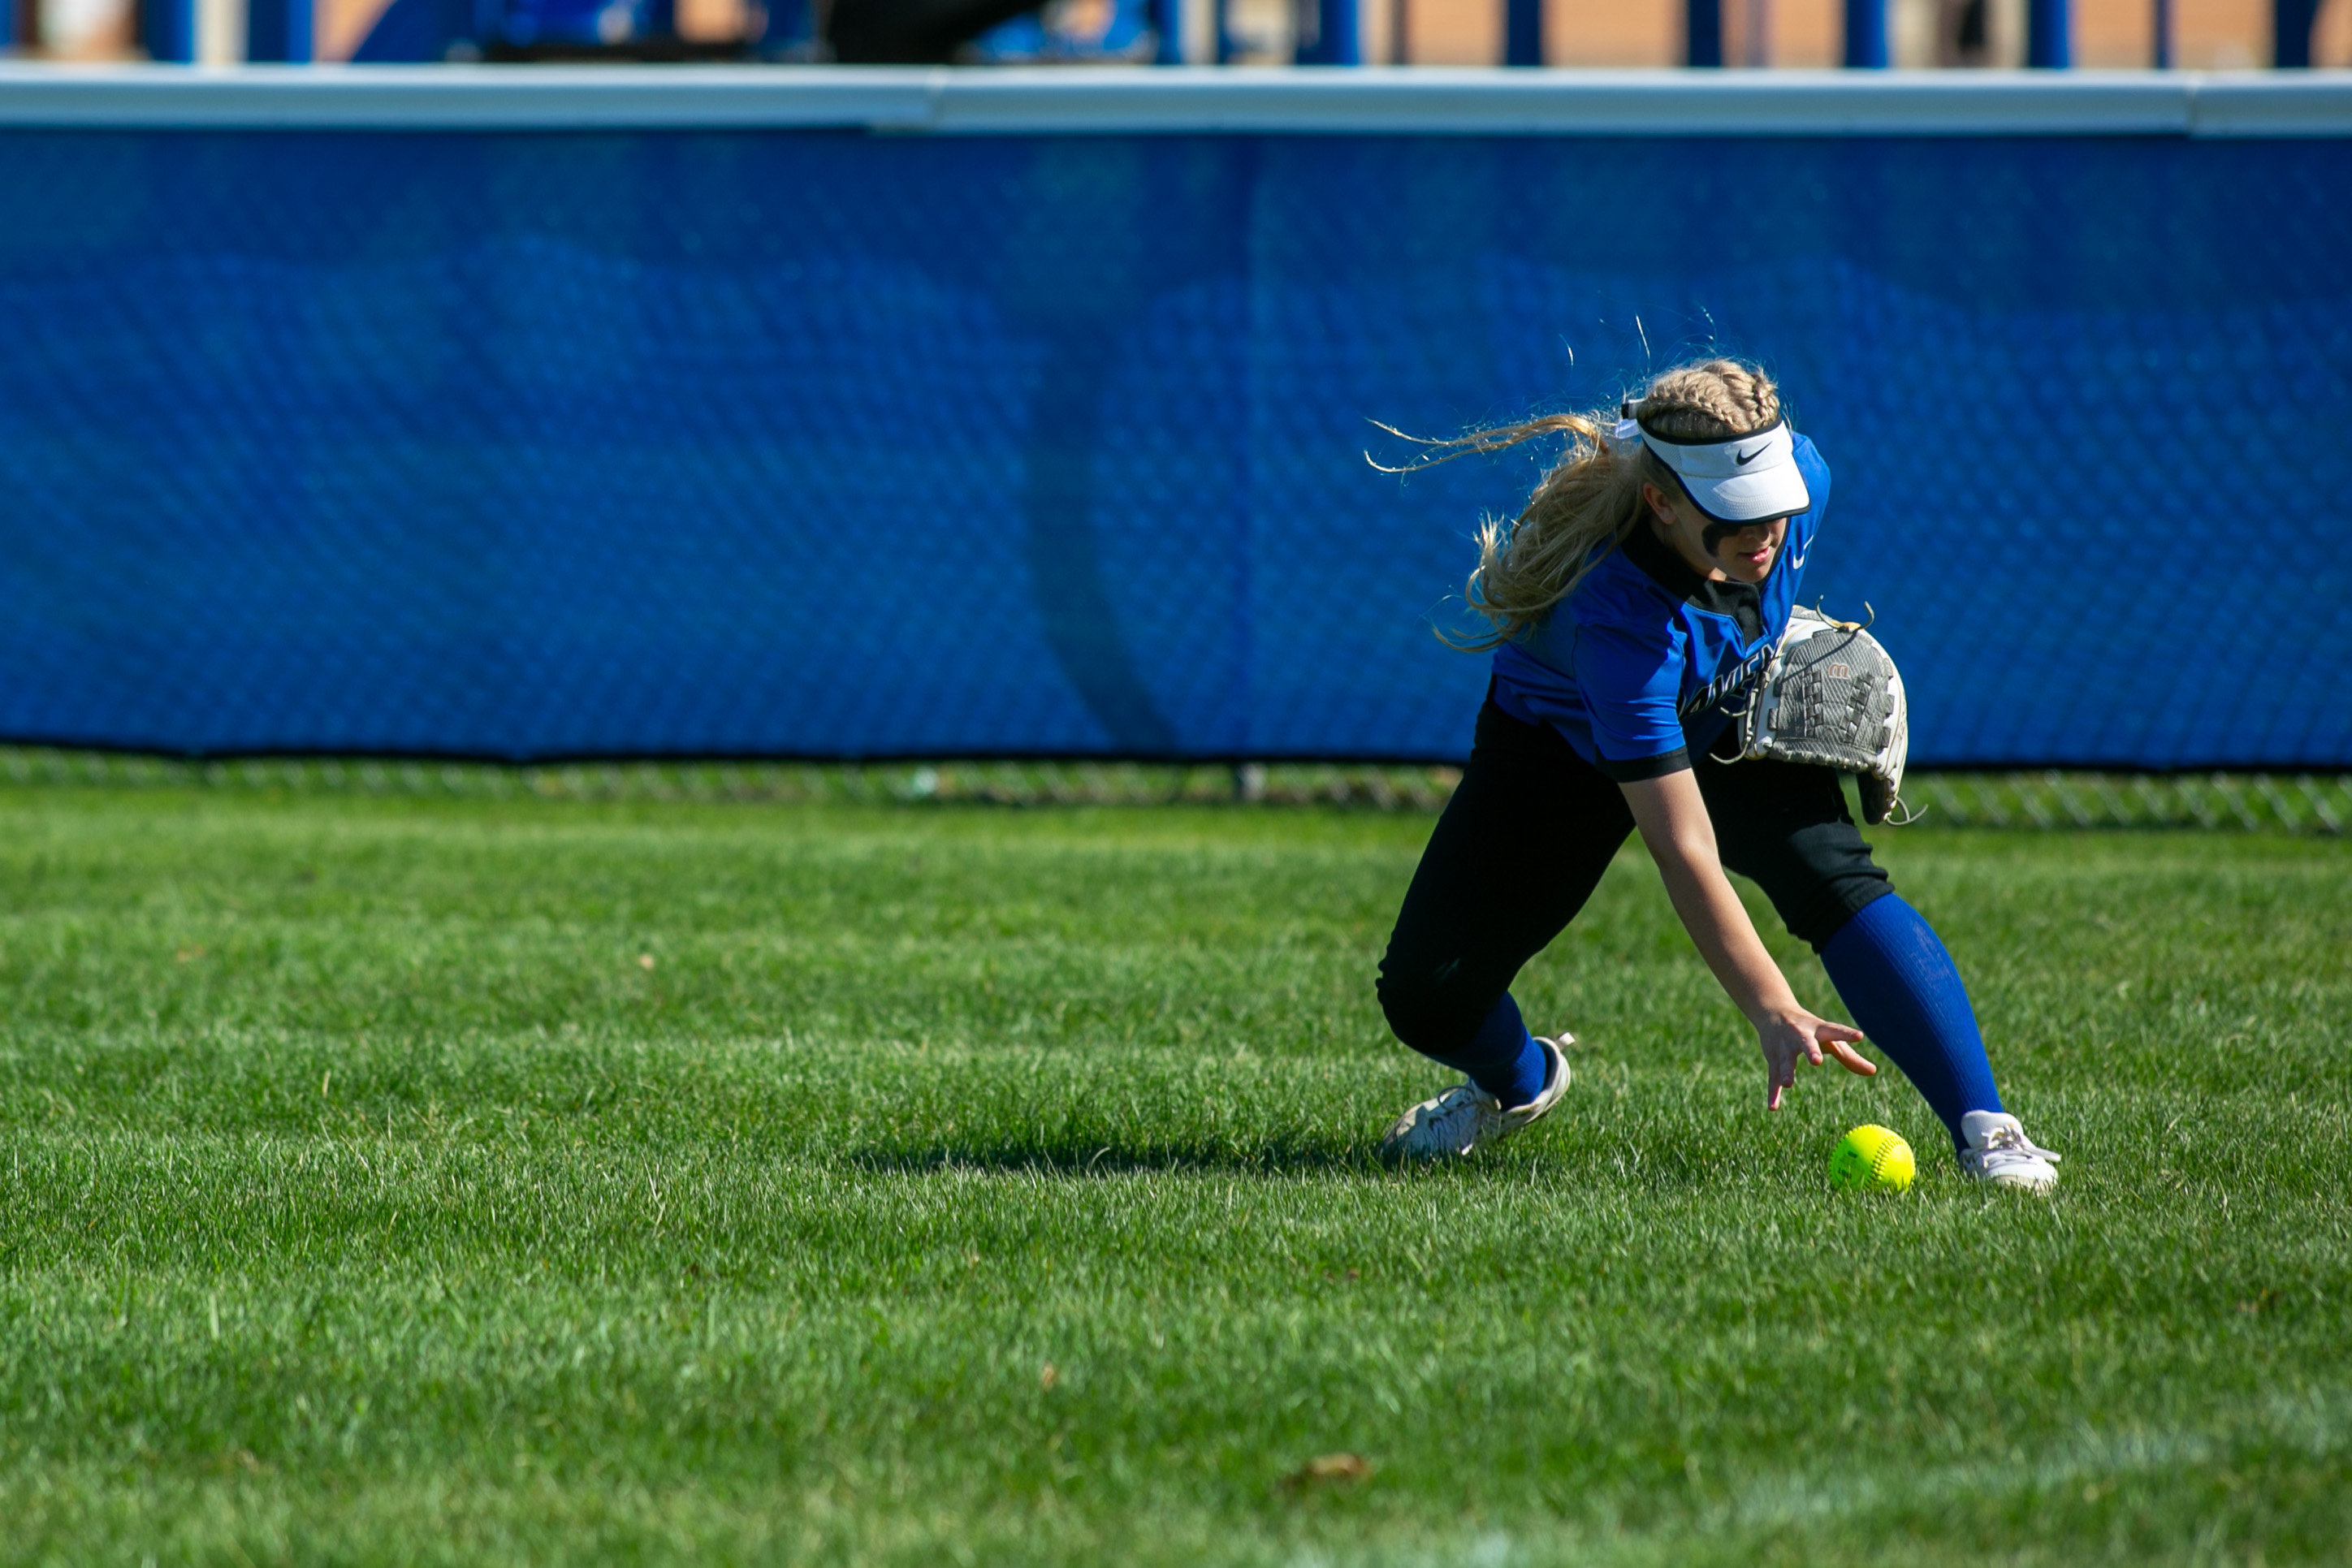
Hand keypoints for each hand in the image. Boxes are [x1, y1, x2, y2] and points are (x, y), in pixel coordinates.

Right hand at [1754, 1010, 1873, 1109]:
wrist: (1774, 1012)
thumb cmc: (1810, 1029)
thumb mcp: (1830, 1040)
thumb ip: (1850, 1057)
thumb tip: (1873, 1072)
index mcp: (1819, 1029)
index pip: (1835, 1031)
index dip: (1847, 1034)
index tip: (1859, 1036)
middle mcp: (1800, 1035)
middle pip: (1805, 1042)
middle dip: (1810, 1050)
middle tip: (1816, 1061)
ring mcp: (1784, 1047)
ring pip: (1785, 1060)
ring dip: (1786, 1071)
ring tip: (1789, 1084)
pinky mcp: (1772, 1058)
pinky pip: (1773, 1077)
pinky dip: (1773, 1092)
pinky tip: (1773, 1107)